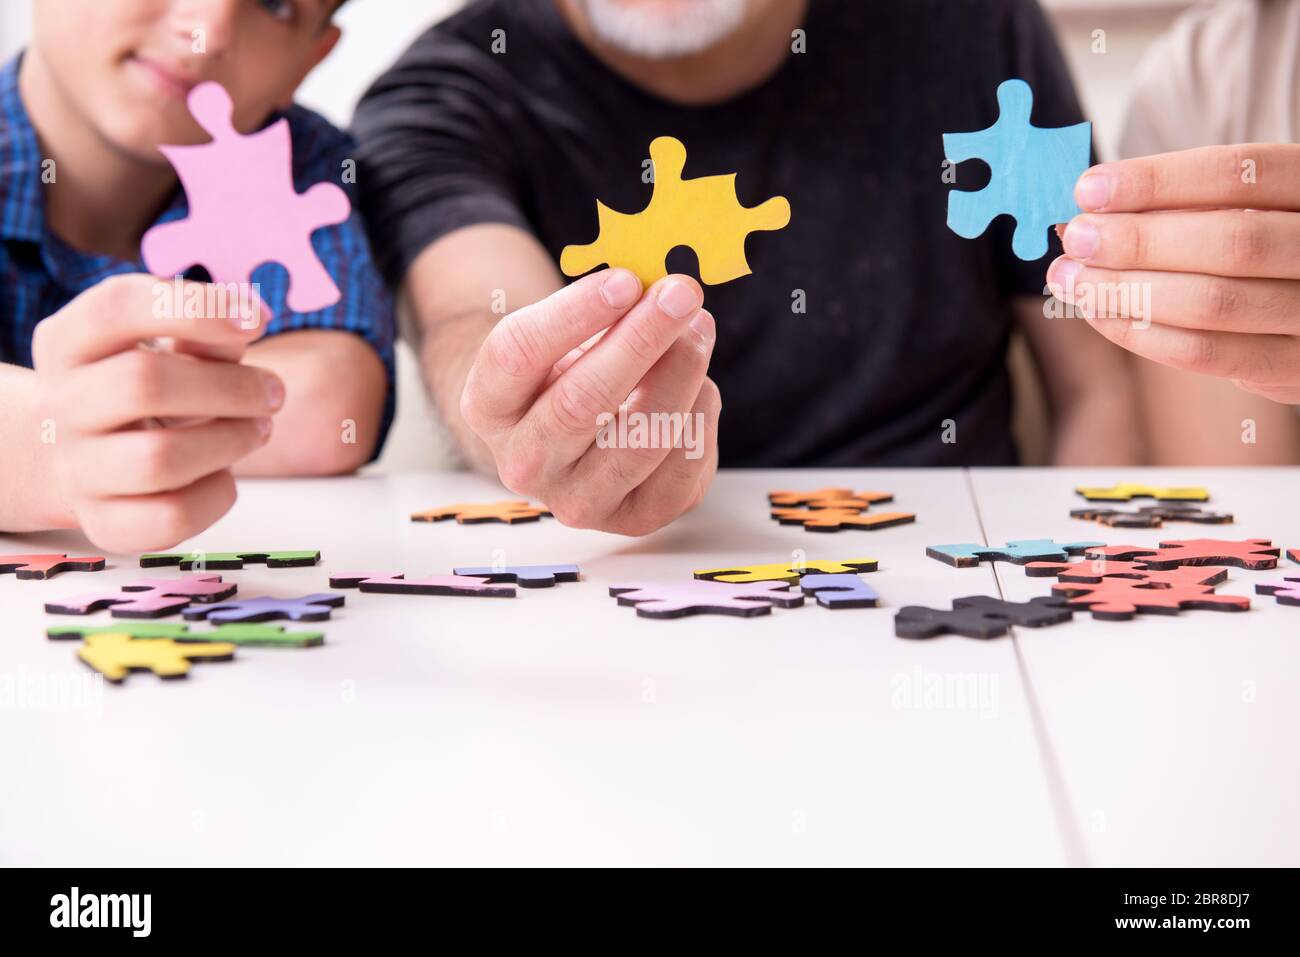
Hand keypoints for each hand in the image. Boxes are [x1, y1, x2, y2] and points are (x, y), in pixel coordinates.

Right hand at [32, 274, 283, 551]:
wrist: (97, 457)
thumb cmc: (154, 388)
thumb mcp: (171, 348)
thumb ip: (205, 332)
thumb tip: (247, 319)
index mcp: (69, 343)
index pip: (116, 307)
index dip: (196, 308)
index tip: (258, 321)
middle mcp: (62, 404)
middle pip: (142, 383)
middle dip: (230, 386)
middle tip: (273, 391)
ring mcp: (78, 469)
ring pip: (158, 459)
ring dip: (231, 440)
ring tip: (258, 428)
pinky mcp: (105, 524)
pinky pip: (171, 517)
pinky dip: (217, 494)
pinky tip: (224, 473)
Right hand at [460, 268, 719, 534]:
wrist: (575, 438)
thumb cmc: (568, 372)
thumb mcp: (564, 337)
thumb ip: (601, 313)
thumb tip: (661, 290)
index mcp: (488, 406)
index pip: (518, 355)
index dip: (574, 314)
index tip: (625, 280)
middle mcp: (523, 464)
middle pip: (580, 403)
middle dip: (639, 341)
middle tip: (680, 295)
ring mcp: (577, 501)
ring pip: (638, 440)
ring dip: (680, 375)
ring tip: (698, 329)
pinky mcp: (633, 520)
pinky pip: (679, 470)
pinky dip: (699, 418)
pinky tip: (701, 385)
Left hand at [1048, 144, 1299, 402]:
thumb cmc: (1263, 249)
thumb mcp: (1243, 209)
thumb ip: (1183, 205)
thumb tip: (1090, 208)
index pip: (1241, 174)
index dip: (1159, 180)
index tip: (1089, 188)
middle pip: (1231, 241)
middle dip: (1139, 240)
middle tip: (1076, 238)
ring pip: (1213, 303)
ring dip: (1127, 290)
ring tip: (1071, 277)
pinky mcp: (1292, 369)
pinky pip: (1205, 354)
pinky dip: (1140, 332)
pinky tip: (1097, 311)